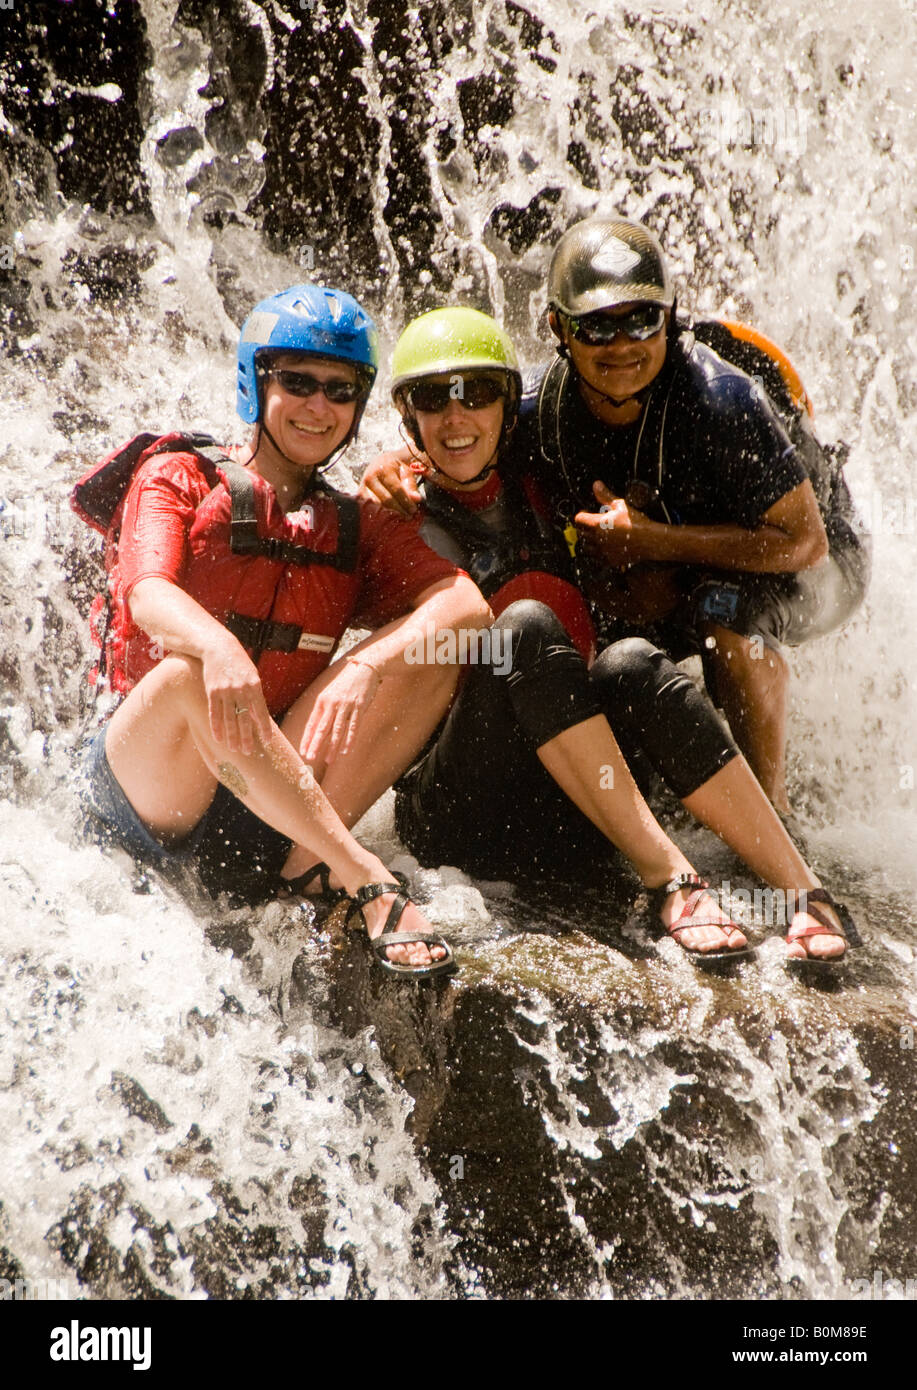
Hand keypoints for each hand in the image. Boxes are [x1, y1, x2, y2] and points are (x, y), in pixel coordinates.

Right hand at [202, 634, 272, 753]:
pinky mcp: (212, 691)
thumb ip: (256, 697)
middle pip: (244, 719)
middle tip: (248, 752)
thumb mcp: (253, 677)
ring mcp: (225, 691)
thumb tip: (258, 718)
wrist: (219, 648)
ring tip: (234, 749)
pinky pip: (214, 713)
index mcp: (254, 686)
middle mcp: (240, 690)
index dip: (264, 728)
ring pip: (228, 719)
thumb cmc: (240, 664)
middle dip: (246, 737)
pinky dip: (216, 727)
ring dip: (231, 736)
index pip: (261, 712)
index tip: (267, 741)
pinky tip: (218, 739)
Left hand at [299, 657, 381, 764]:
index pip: (312, 723)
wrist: (364, 667)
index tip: (303, 751)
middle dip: (316, 744)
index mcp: (322, 700)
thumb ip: (325, 710)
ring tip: (329, 760)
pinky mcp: (359, 707)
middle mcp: (332, 703)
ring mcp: (346, 705)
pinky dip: (349, 740)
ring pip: (337, 730)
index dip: (307, 738)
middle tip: (310, 758)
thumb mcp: (330, 693)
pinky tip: (346, 751)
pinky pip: (353, 726)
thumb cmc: (346, 682)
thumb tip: (318, 729)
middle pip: (322, 728)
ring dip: (333, 746)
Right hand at [359, 451, 423, 516]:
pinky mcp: (359, 496)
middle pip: (386, 500)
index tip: (413, 510)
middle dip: (399, 510)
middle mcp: (370, 477)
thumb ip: (411, 486)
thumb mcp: (406, 473)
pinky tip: (388, 519)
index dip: (406, 502)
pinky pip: (369, 509)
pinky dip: (379, 515)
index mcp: (383, 469)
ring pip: (377, 507)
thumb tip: (416, 499)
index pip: (396, 489)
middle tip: (408, 516)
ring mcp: (362, 487)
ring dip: (390, 515)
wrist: (380, 463)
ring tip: (400, 519)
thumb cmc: (396, 469)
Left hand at [575, 480, 660, 566]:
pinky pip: (596, 559)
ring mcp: (602, 552)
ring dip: (588, 542)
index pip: (578, 519)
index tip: (587, 513)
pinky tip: (605, 547)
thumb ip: (605, 495)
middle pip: (580, 534)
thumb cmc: (636, 522)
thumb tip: (596, 485)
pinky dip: (597, 553)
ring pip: (586, 548)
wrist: (649, 540)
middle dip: (584, 528)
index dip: (582, 515)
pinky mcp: (609, 561)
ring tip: (597, 536)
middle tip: (592, 524)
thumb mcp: (620, 505)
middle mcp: (597, 539)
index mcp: (597, 525)